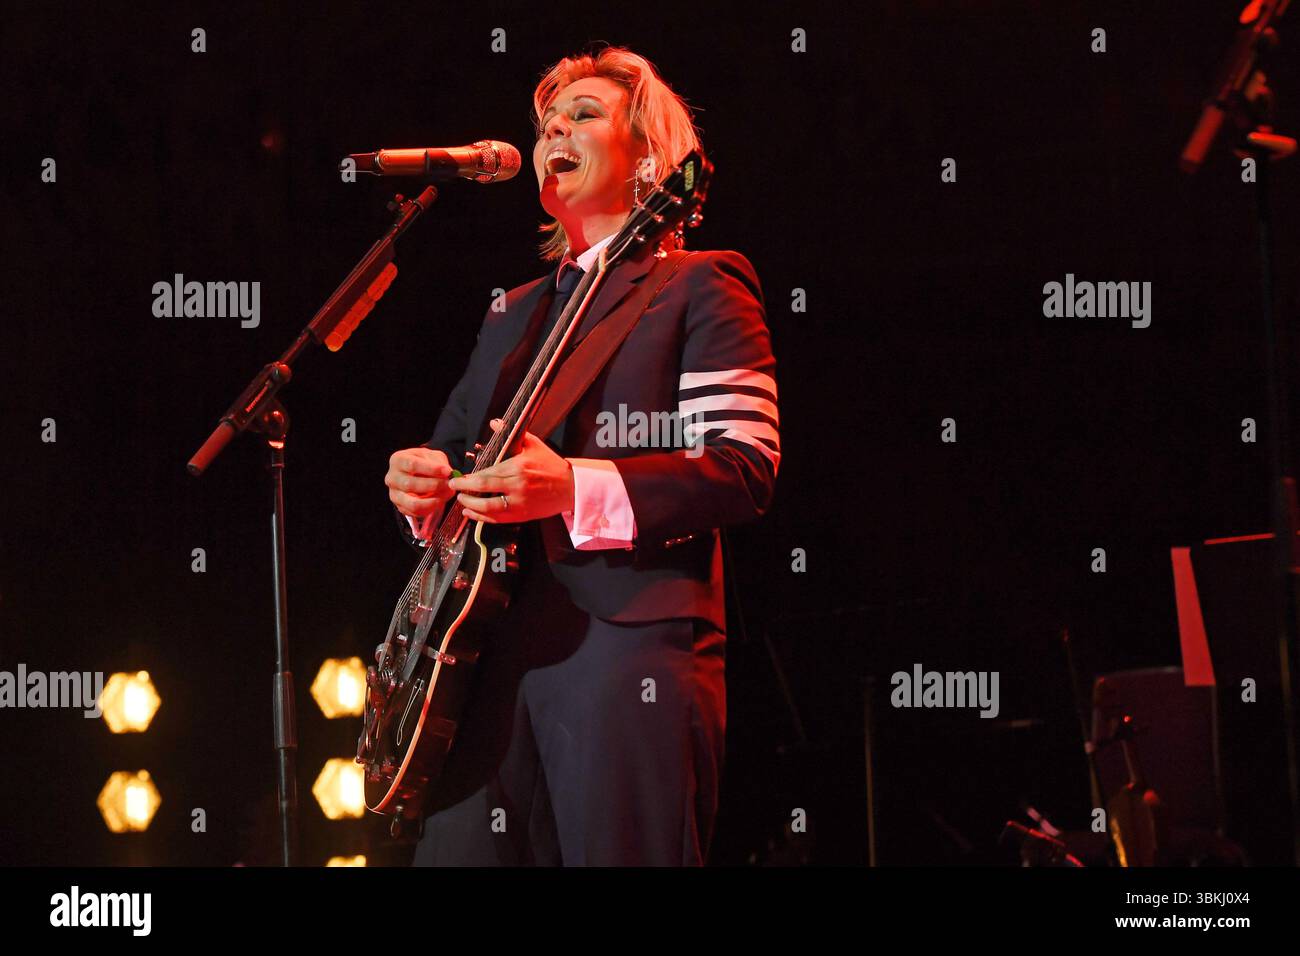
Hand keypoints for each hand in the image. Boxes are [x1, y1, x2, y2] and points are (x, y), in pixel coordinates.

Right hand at [386, 447, 453, 519]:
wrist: (418, 474)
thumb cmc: (424, 462)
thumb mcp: (432, 456)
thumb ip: (439, 463)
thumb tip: (448, 473)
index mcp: (398, 460)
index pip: (412, 464)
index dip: (431, 469)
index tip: (447, 471)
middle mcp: (392, 478)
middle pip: (410, 484)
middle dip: (434, 485)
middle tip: (449, 484)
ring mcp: (394, 495)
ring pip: (413, 503)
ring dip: (434, 500)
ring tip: (447, 494)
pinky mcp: (401, 507)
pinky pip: (417, 513)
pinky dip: (432, 508)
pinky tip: (440, 499)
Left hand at [449, 419, 574, 522]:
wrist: (570, 487)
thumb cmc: (551, 465)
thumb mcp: (533, 444)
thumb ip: (511, 433)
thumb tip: (495, 422)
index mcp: (518, 467)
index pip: (487, 474)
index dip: (469, 478)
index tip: (458, 477)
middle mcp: (518, 486)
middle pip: (484, 490)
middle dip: (465, 490)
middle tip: (454, 488)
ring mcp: (520, 503)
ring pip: (489, 508)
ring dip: (471, 505)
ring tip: (462, 501)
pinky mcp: (523, 515)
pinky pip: (498, 519)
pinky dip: (482, 517)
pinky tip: (472, 512)